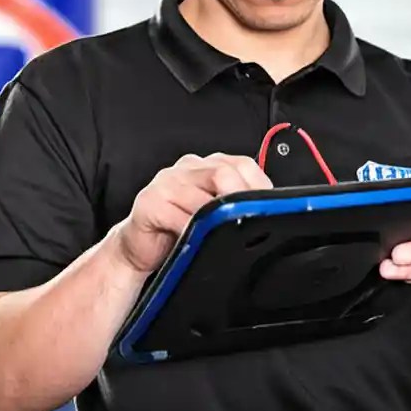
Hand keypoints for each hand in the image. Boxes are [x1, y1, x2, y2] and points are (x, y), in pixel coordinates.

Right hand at [113, 152, 271, 274]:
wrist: (140, 246)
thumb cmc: (179, 229)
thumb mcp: (213, 215)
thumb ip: (235, 207)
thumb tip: (270, 214)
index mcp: (206, 166)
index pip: (242, 164)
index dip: (259, 187)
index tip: (270, 210)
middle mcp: (187, 168)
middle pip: (223, 174)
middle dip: (241, 202)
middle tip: (249, 225)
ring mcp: (167, 182)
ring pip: (202, 197)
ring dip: (217, 221)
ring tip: (226, 237)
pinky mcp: (149, 202)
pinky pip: (177, 216)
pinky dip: (191, 232)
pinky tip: (197, 242)